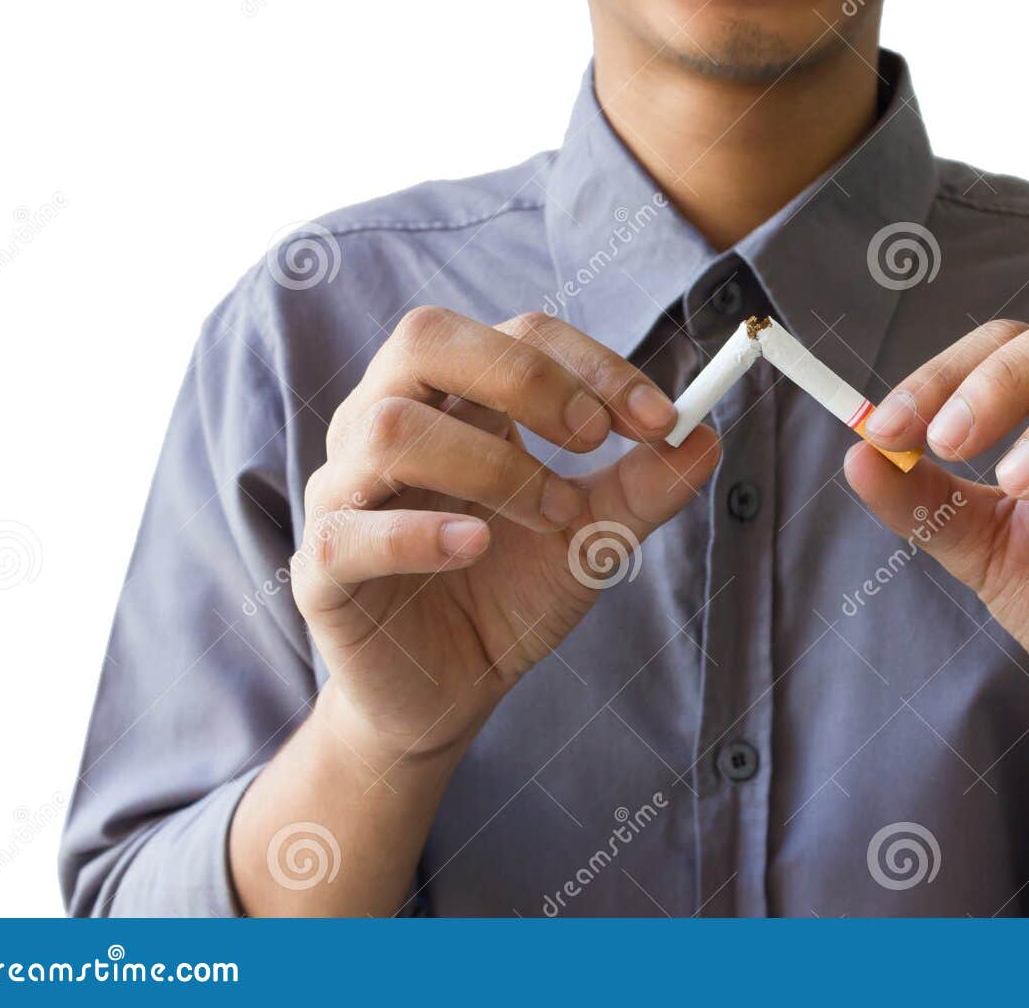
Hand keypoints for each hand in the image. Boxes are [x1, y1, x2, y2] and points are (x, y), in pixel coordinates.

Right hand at [293, 306, 718, 766]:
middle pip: (428, 339)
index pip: (516, 334)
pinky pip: (348, 532)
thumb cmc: (510, 595)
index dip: (592, 363)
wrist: (450, 694)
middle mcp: (389, 423)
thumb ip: (643, 488)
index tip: (659, 421)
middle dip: (524, 377)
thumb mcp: (592, 538)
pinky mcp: (321, 567)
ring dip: (491, 465)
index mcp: (457, 401)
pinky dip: (418, 533)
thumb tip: (707, 436)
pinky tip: (477, 547)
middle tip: (593, 440)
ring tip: (554, 515)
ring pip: (389, 427)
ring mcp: (346, 491)